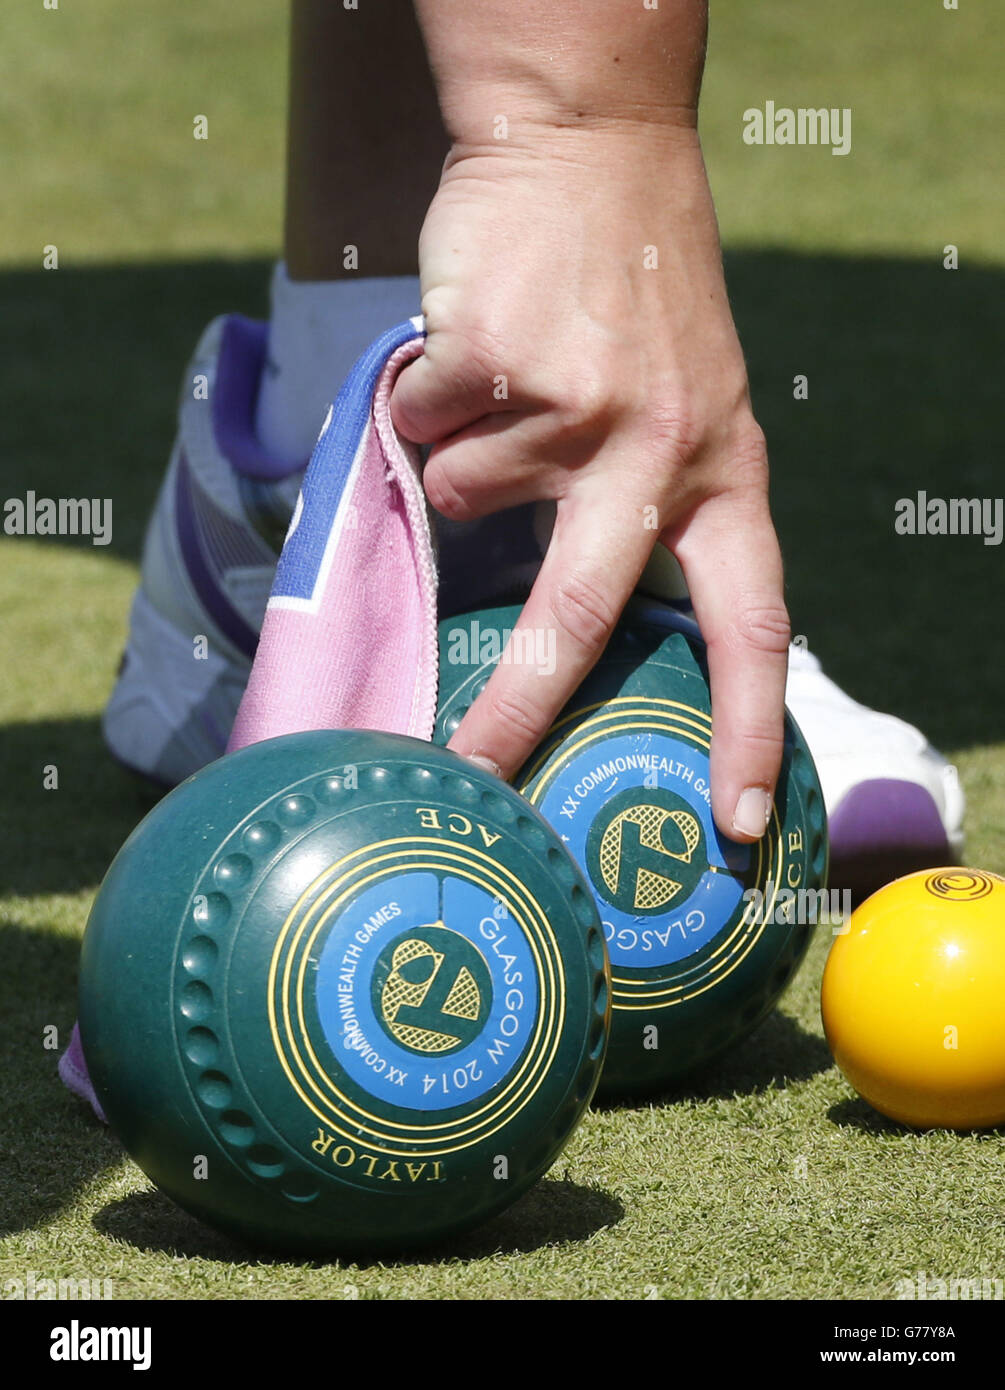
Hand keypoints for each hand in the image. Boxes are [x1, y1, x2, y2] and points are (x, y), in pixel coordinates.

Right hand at [390, 124, 789, 841]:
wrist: (586, 141)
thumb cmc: (632, 286)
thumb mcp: (688, 398)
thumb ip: (647, 499)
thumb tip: (559, 619)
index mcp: (723, 471)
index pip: (753, 626)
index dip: (747, 730)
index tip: (734, 825)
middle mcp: (659, 449)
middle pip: (578, 612)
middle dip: (516, 707)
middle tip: (474, 771)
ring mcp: (574, 405)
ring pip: (464, 495)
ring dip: (460, 451)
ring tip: (508, 376)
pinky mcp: (493, 363)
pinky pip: (420, 424)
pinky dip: (426, 394)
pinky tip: (475, 334)